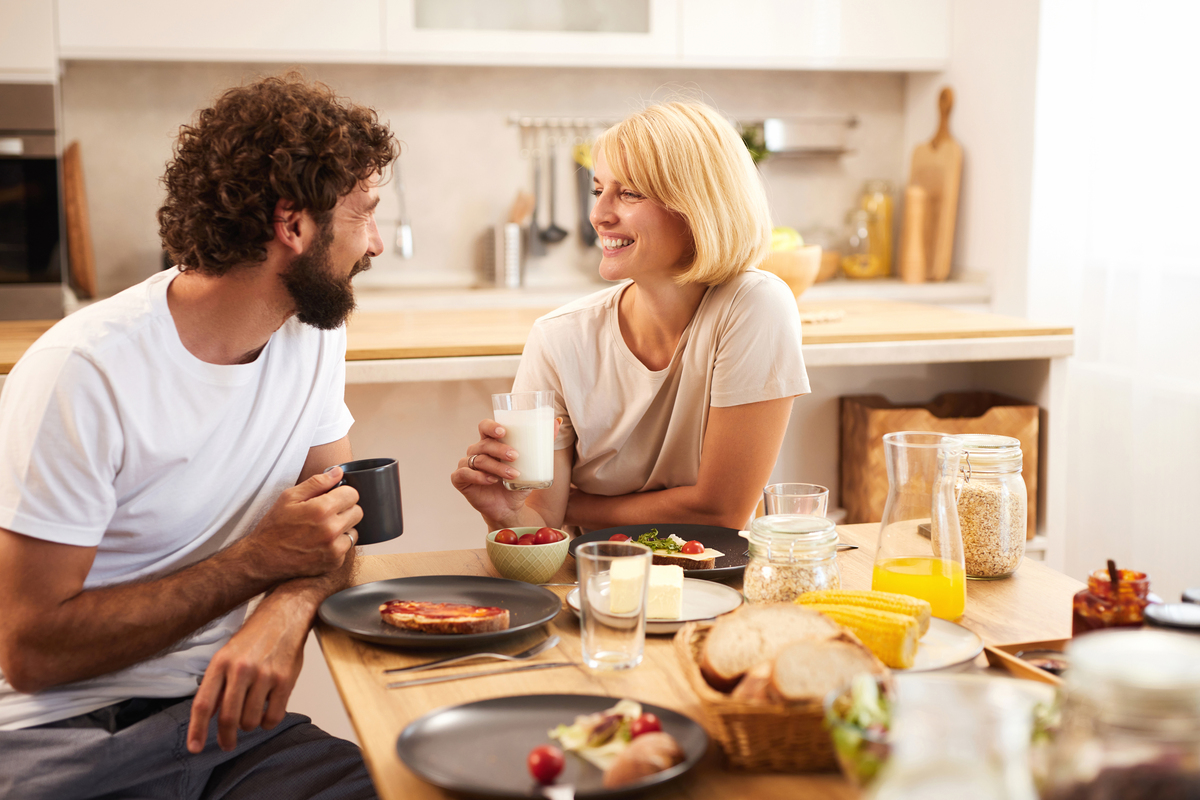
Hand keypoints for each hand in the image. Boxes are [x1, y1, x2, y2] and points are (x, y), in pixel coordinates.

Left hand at [186, 598, 305, 753]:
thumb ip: (217, 685)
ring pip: (251, 720)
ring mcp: (265, 675)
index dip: (197, 729)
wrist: (284, 616)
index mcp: (221, 663)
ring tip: (251, 717)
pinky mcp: (285, 680)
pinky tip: (266, 714)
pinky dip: (268, 723)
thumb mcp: (227, 655)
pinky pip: (273, 716)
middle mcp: (241, 669)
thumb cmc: (254, 638)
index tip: (195, 748)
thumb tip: (206, 717)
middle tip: (227, 744)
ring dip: (249, 726)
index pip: (204, 703)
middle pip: (228, 717)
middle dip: (226, 737)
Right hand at [241, 468, 361, 581]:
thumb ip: (317, 482)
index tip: (333, 497)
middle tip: (327, 513)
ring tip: (323, 529)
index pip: (352, 494)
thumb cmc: (274, 527)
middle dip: (345, 509)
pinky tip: (321, 543)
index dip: (343, 493)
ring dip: (343, 528)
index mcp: (322, 509)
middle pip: (358, 512)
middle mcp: (331, 529)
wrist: (263, 559)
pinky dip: (338, 545)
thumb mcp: (289, 497)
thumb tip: (338, 472)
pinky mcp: (334, 563)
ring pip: (354, 531)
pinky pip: (347, 548)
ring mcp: (334, 548)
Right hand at [451, 419, 533, 526]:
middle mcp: (476, 451)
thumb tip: (558, 422)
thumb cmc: (518, 482)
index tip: (503, 431)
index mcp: (490, 443)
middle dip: (499, 449)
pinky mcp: (460, 480)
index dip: (491, 426)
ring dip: (496, 466)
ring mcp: (466, 465)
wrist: (510, 508)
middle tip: (516, 456)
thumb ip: (543, 442)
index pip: (485, 427)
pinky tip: (491, 480)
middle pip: (483, 444)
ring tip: (513, 475)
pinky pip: (463, 473)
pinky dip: (477, 476)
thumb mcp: (533, 463)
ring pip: (478, 460)